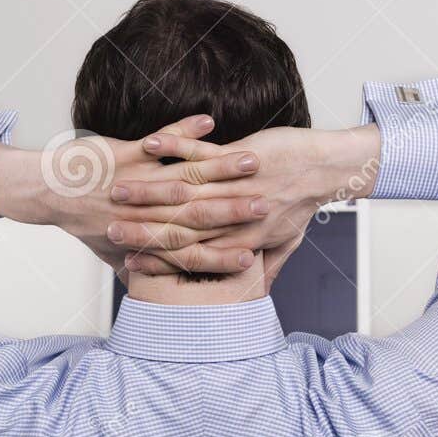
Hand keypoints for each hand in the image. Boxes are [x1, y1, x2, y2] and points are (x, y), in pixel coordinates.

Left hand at [0, 115, 267, 278]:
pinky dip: (183, 131)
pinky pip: (159, 143)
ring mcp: (135, 182)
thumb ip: (135, 269)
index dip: (223, 255)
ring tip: (253, 161)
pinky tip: (209, 120)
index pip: (192, 252)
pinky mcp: (122, 156)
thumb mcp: (109, 252)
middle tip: (267, 205)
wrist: (43, 192)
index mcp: (146, 237)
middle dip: (236, 209)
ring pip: (185, 177)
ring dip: (221, 168)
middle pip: (198, 214)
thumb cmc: (79, 222)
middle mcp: (145, 212)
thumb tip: (151, 290)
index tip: (253, 255)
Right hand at [111, 124, 380, 280]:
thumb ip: (267, 267)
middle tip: (108, 228)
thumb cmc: (304, 203)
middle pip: (179, 224)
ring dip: (148, 189)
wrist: (329, 168)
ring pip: (185, 189)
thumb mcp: (285, 241)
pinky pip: (202, 150)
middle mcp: (235, 215)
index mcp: (240, 238)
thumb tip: (256, 293)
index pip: (190, 252)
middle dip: (140, 227)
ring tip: (117, 190)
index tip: (127, 261)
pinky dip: (175, 144)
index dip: (157, 258)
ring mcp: (236, 183)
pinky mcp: (241, 154)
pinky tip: (150, 143)